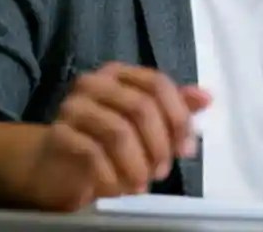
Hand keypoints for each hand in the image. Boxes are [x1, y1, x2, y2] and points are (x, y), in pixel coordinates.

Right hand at [20, 62, 210, 210]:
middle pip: (140, 106)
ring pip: (118, 131)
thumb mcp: (142, 124)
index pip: (157, 83)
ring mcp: (73, 107)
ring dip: (137, 164)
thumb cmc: (104, 140)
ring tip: (141, 184)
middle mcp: (94, 83)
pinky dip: (112, 176)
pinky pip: (93, 154)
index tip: (186, 149)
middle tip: (163, 172)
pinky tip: (118, 189)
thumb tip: (206, 97)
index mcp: (119, 74)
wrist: (56, 164)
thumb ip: (173, 109)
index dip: (178, 117)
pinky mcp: (58, 135)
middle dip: (159, 145)